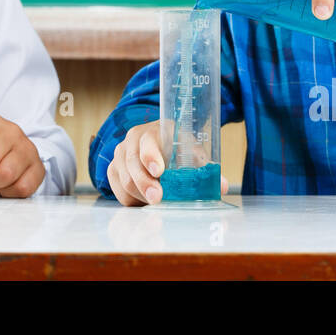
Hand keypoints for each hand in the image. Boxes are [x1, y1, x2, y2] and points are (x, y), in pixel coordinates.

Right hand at [105, 120, 228, 205]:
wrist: (156, 141)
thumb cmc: (175, 147)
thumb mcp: (191, 151)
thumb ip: (205, 167)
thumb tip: (222, 186)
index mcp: (153, 131)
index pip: (147, 142)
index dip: (151, 157)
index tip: (159, 171)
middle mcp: (131, 141)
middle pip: (133, 164)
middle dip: (145, 184)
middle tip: (158, 199)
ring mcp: (119, 156)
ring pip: (125, 180)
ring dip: (141, 195)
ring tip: (157, 202)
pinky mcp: (113, 170)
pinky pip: (119, 192)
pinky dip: (133, 200)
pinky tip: (146, 201)